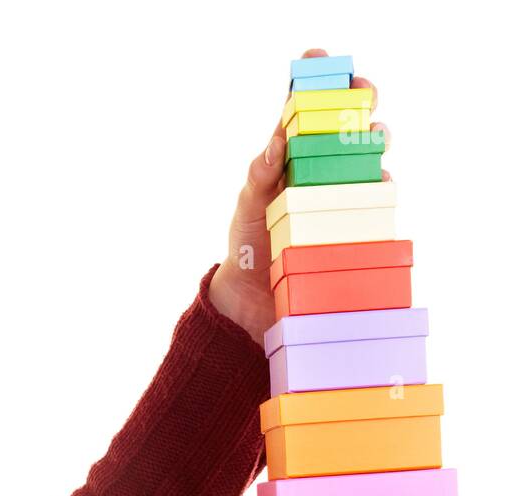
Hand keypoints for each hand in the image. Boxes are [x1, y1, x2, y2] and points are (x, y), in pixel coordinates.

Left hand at [207, 48, 391, 343]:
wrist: (253, 299)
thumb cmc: (249, 244)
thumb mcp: (248, 205)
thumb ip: (260, 173)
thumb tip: (277, 137)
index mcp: (293, 156)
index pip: (306, 108)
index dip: (317, 79)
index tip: (320, 60)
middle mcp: (322, 170)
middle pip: (348, 123)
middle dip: (359, 100)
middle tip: (362, 94)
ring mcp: (341, 196)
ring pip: (368, 156)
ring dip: (375, 140)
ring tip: (375, 137)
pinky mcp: (353, 225)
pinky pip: (376, 201)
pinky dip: (382, 188)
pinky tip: (380, 183)